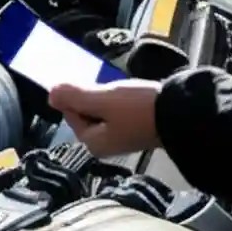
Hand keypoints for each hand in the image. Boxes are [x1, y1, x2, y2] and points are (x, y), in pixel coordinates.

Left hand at [48, 79, 162, 157]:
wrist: (181, 116)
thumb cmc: (138, 109)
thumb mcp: (103, 99)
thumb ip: (75, 96)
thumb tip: (50, 94)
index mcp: (93, 143)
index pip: (71, 113)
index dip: (78, 95)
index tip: (95, 85)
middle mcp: (106, 145)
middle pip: (88, 113)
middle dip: (95, 97)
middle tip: (112, 88)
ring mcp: (124, 139)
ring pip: (105, 112)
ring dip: (110, 98)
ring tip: (125, 90)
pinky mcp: (139, 130)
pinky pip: (121, 113)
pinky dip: (124, 102)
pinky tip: (135, 95)